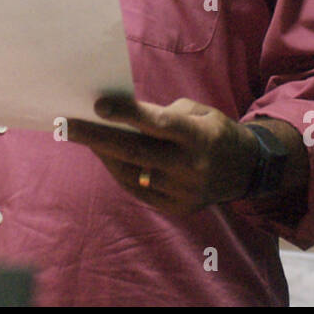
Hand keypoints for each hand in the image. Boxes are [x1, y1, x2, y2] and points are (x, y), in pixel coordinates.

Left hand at [66, 96, 260, 215]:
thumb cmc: (213, 130)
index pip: (158, 124)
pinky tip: (106, 156)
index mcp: (199, 136)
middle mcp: (191, 166)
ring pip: (131, 173)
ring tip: (83, 137)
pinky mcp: (178, 208)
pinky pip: (138, 190)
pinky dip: (119, 172)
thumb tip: (121, 115)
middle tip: (66, 124)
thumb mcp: (198, 112)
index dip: (128, 114)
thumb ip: (162, 114)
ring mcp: (184, 191)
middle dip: (97, 138)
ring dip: (104, 154)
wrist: (246, 169)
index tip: (98, 105)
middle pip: (135, 152)